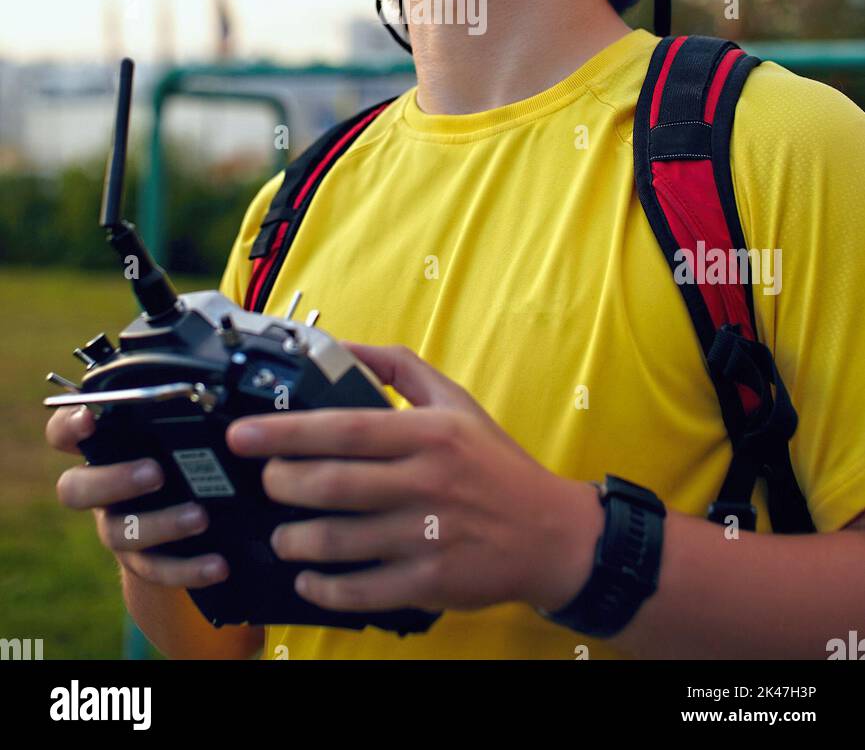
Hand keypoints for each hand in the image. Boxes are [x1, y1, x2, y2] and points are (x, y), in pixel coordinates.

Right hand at [46, 404, 229, 590]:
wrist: (191, 519)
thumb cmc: (183, 455)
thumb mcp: (179, 432)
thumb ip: (181, 416)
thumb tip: (218, 388)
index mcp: (101, 449)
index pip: (63, 434)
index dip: (69, 426)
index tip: (90, 417)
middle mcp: (99, 490)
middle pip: (74, 490)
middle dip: (113, 481)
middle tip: (156, 472)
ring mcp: (115, 527)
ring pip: (119, 533)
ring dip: (160, 524)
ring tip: (200, 517)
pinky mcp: (140, 562)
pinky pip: (156, 570)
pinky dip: (188, 569)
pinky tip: (217, 565)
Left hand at [226, 343, 599, 615]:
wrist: (550, 533)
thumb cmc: (494, 463)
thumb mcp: (455, 401)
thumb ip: (397, 368)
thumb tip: (339, 346)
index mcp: (429, 434)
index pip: (342, 428)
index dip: (284, 433)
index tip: (242, 435)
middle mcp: (426, 482)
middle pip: (330, 484)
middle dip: (279, 486)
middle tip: (265, 483)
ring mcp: (427, 536)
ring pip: (337, 540)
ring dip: (294, 539)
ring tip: (283, 534)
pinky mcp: (430, 583)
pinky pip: (361, 590)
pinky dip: (324, 587)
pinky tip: (309, 577)